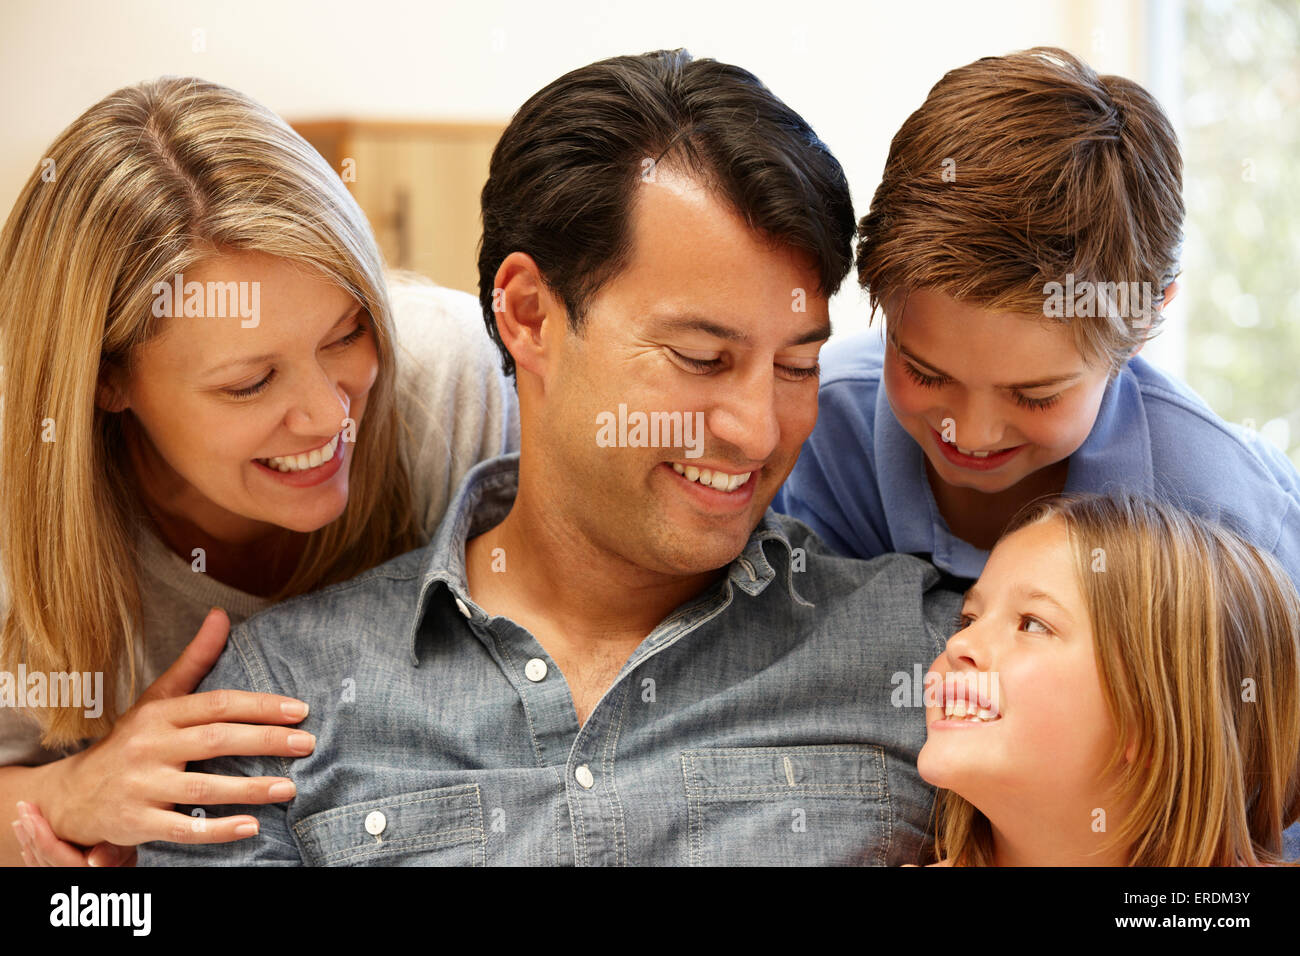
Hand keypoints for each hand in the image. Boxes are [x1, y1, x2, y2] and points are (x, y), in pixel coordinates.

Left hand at [11, 801, 133, 865]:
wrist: (130, 848)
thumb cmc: (132, 839)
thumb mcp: (127, 845)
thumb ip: (112, 853)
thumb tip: (95, 861)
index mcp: (87, 872)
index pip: (55, 855)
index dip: (40, 836)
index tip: (31, 814)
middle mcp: (72, 878)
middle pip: (42, 859)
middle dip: (30, 832)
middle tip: (24, 807)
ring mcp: (64, 877)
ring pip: (38, 863)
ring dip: (28, 839)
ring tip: (22, 818)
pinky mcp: (61, 872)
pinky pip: (40, 866)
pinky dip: (32, 851)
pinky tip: (29, 838)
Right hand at [41, 607, 313, 849]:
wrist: (72, 794)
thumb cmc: (131, 741)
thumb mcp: (157, 698)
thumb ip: (194, 660)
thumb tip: (221, 616)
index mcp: (160, 715)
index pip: (217, 704)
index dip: (261, 706)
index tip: (300, 710)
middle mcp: (150, 748)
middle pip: (216, 741)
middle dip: (265, 740)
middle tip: (307, 743)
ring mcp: (142, 787)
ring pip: (204, 789)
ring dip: (250, 790)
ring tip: (290, 786)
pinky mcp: (138, 823)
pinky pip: (184, 830)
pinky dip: (219, 830)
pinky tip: (252, 826)